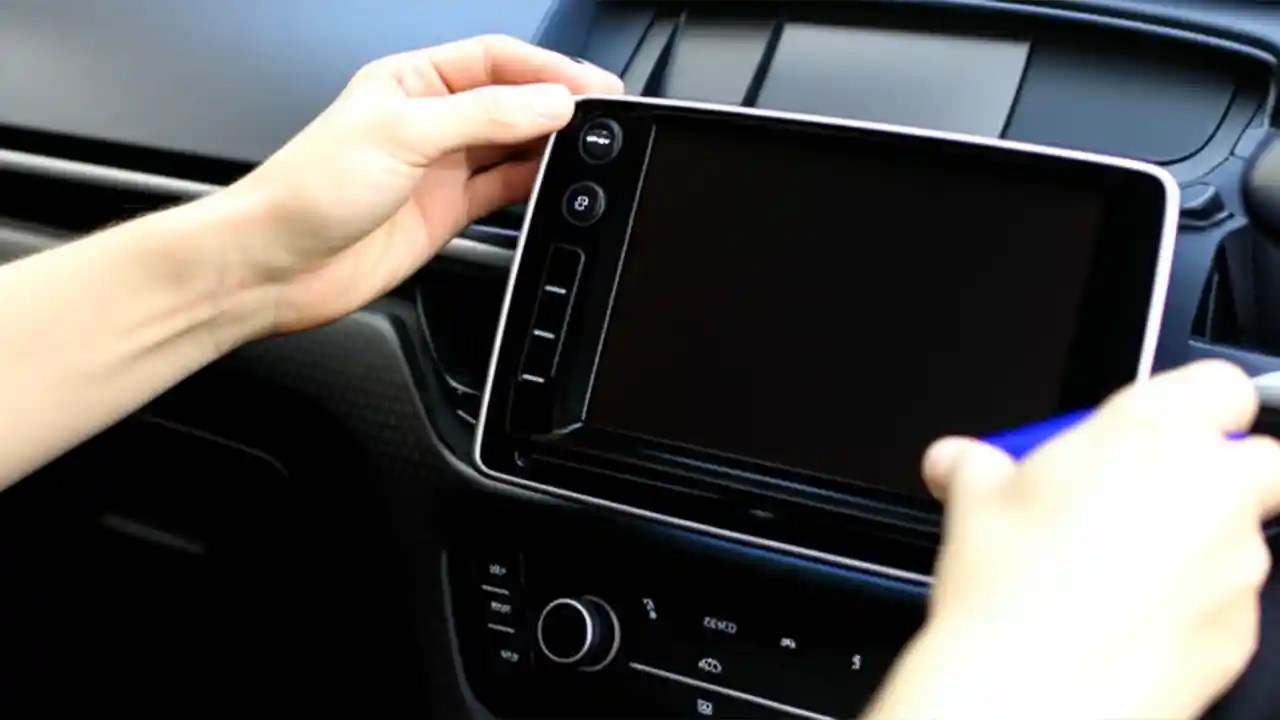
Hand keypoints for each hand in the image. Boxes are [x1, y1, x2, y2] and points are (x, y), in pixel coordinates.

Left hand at [219, 35, 621, 334]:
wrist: (275, 265)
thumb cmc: (308, 189)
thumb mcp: (403, 134)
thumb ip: (483, 117)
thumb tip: (550, 103)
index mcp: (411, 80)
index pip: (495, 60)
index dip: (548, 68)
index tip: (590, 86)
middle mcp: (428, 120)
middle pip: (510, 99)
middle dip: (556, 103)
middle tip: (603, 115)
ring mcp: (439, 168)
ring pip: (511, 145)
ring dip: (549, 144)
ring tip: (589, 146)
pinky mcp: (446, 212)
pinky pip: (503, 190)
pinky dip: (532, 184)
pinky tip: (554, 181)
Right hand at [865, 359, 1279, 719]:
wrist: (1033, 694)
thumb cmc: (1010, 592)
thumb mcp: (973, 502)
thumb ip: (977, 465)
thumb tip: (958, 463)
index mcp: (1151, 435)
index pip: (1219, 385)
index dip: (1190, 404)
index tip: (1149, 431)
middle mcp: (1211, 490)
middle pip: (1256, 459)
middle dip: (1214, 475)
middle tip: (1143, 498)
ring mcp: (1237, 564)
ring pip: (1242, 534)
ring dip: (1196, 543)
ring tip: (1111, 570)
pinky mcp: (1242, 630)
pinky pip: (1226, 599)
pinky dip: (1190, 603)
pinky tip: (1123, 617)